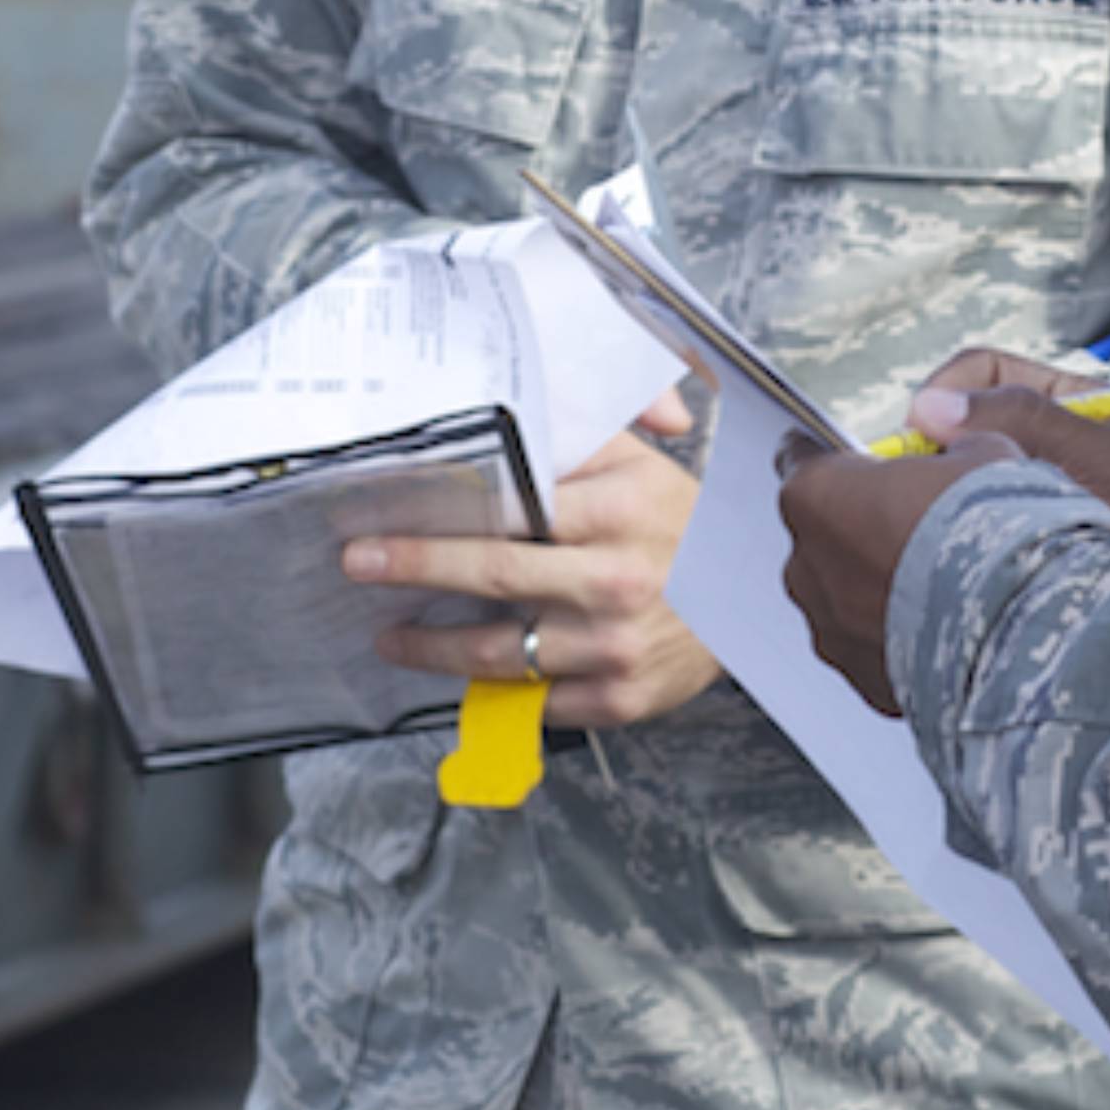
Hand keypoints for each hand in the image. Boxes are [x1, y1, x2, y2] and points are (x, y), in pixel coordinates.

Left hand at [355, 394, 722, 726]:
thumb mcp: (644, 463)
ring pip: (501, 652)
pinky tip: (455, 675)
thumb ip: (583, 433)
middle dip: (415, 571)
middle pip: (493, 578)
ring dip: (432, 646)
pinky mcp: (620, 698)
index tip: (382, 520)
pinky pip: (535, 699)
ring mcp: (617, 647)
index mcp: (621, 511)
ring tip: (391, 635)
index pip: (513, 511)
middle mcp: (618, 580)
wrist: (752, 600)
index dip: (441, 517)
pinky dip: (487, 690)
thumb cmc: (683, 523)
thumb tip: (513, 409)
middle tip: (358, 566)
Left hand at [772, 427, 994, 717]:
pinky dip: (898, 638)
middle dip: (863, 530)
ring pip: (843, 598)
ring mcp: (829, 628)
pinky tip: (945, 627)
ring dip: (877, 589)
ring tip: (939, 585)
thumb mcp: (982, 454)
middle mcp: (806, 564)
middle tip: (920, 525)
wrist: (1016, 625)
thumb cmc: (990, 534)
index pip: (800, 458)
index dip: (841, 458)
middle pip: (823, 535)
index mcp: (817, 496)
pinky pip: (872, 647)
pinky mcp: (860, 675)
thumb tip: (953, 439)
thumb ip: (951, 442)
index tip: (867, 461)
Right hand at [904, 347, 1109, 559]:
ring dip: (942, 494)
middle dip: (937, 449)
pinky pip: (963, 518)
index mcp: (1074, 403)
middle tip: (932, 490)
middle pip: (962, 422)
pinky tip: (958, 555)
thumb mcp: (1108, 467)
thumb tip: (934, 406)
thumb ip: (1030, 421)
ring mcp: (1027, 487)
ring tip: (949, 527)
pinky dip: (950, 530)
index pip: (985, 372)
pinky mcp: (1013, 533)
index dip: (946, 396)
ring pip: (957, 472)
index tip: (923, 436)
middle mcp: (1049, 439)